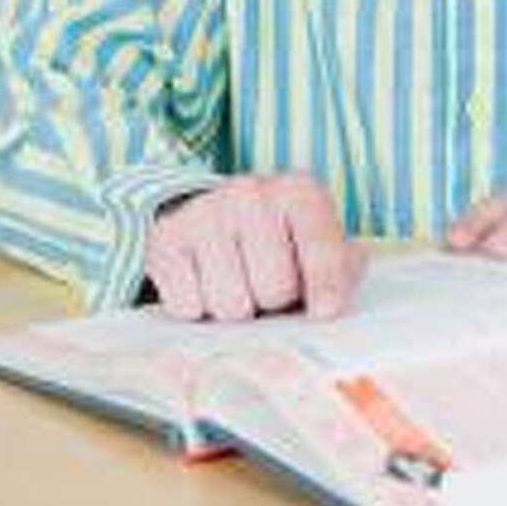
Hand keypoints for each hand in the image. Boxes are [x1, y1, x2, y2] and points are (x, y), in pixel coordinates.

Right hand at [144, 173, 363, 321]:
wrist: (214, 216)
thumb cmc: (280, 240)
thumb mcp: (319, 244)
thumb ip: (341, 271)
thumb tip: (332, 306)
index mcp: (300, 192)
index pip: (323, 253)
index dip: (327, 290)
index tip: (325, 313)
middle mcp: (252, 193)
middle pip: (275, 288)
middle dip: (274, 300)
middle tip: (267, 284)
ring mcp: (205, 213)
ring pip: (231, 305)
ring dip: (237, 308)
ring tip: (239, 283)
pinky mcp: (166, 239)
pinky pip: (189, 307)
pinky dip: (199, 308)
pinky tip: (206, 283)